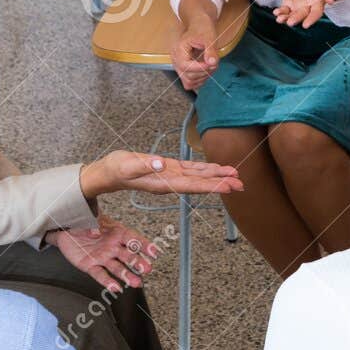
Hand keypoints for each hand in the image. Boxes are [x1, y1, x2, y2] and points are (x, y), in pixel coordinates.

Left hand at [48, 216, 155, 293]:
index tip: (154, 252)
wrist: (65, 227)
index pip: (133, 239)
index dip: (144, 245)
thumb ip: (94, 225)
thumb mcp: (89, 217)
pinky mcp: (91, 265)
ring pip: (117, 268)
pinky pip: (100, 275)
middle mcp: (113, 246)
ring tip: (136, 283)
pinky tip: (115, 288)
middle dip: (138, 262)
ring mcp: (103, 257)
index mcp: (116, 232)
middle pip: (128, 256)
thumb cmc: (82, 220)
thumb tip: (97, 233)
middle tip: (146, 269)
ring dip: (127, 275)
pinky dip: (107, 282)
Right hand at [80, 151, 242, 198]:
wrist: (107, 172)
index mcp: (164, 183)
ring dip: (217, 176)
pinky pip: (191, 169)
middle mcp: (171, 182)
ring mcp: (171, 176)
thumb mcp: (126, 166)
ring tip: (236, 176)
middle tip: (241, 185)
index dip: (211, 186)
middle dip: (220, 184)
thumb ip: (143, 165)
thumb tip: (160, 163)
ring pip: (199, 176)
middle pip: (200, 184)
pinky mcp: (170, 168)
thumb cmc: (115, 169)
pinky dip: (205, 169)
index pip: (192, 186)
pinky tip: (217, 168)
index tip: (228, 187)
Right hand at [170, 24, 218, 91]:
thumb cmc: (202, 29)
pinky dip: (200, 80)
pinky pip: (189, 82)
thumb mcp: (209, 37)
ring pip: (189, 82)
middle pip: (187, 76)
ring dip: (203, 77)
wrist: (199, 25)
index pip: (185, 66)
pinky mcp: (183, 70)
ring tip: (211, 65)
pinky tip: (206, 70)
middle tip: (214, 62)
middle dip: (204, 72)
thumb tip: (212, 62)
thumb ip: (211, 50)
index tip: (212, 63)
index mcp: (179, 49)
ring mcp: (179, 65)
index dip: (200, 67)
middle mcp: (176, 59)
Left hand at [274, 0, 335, 27]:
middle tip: (290, 22)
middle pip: (302, 14)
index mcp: (319, 2)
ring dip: (285, 18)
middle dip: (296, 19)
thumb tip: (330, 0)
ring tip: (280, 19)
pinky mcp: (289, 1)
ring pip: (291, 14)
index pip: (316, 13)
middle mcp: (308, 6)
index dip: (311, 19)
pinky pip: (284, 8)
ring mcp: (298, 5)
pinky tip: (276, 12)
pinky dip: (280, 11)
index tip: (306, 25)